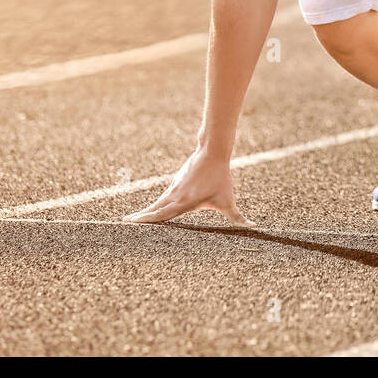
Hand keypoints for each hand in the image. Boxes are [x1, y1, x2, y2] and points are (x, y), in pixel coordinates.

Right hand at [122, 147, 253, 225]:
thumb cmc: (221, 178)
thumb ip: (237, 217)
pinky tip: (151, 209)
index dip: (146, 221)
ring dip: (145, 212)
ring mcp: (173, 189)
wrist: (212, 152)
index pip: (161, 215)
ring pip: (156, 203)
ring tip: (132, 220)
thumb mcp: (228, 200)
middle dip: (139, 219)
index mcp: (183, 202)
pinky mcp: (176, 183)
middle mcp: (174, 196)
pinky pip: (162, 197)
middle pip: (153, 210)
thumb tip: (253, 226)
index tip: (130, 224)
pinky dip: (154, 205)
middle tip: (124, 225)